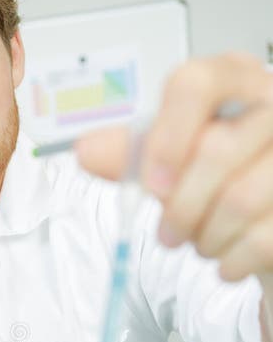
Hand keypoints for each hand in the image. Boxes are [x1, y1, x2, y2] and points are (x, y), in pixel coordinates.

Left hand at [76, 53, 272, 282]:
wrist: (268, 215)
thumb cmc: (222, 177)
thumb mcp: (176, 158)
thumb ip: (133, 154)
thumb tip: (87, 150)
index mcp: (234, 79)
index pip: (196, 84)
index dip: (166, 138)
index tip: (149, 183)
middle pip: (216, 149)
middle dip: (179, 207)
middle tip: (167, 234)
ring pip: (239, 201)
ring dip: (205, 237)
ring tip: (199, 243)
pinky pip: (261, 239)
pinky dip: (231, 261)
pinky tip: (226, 260)